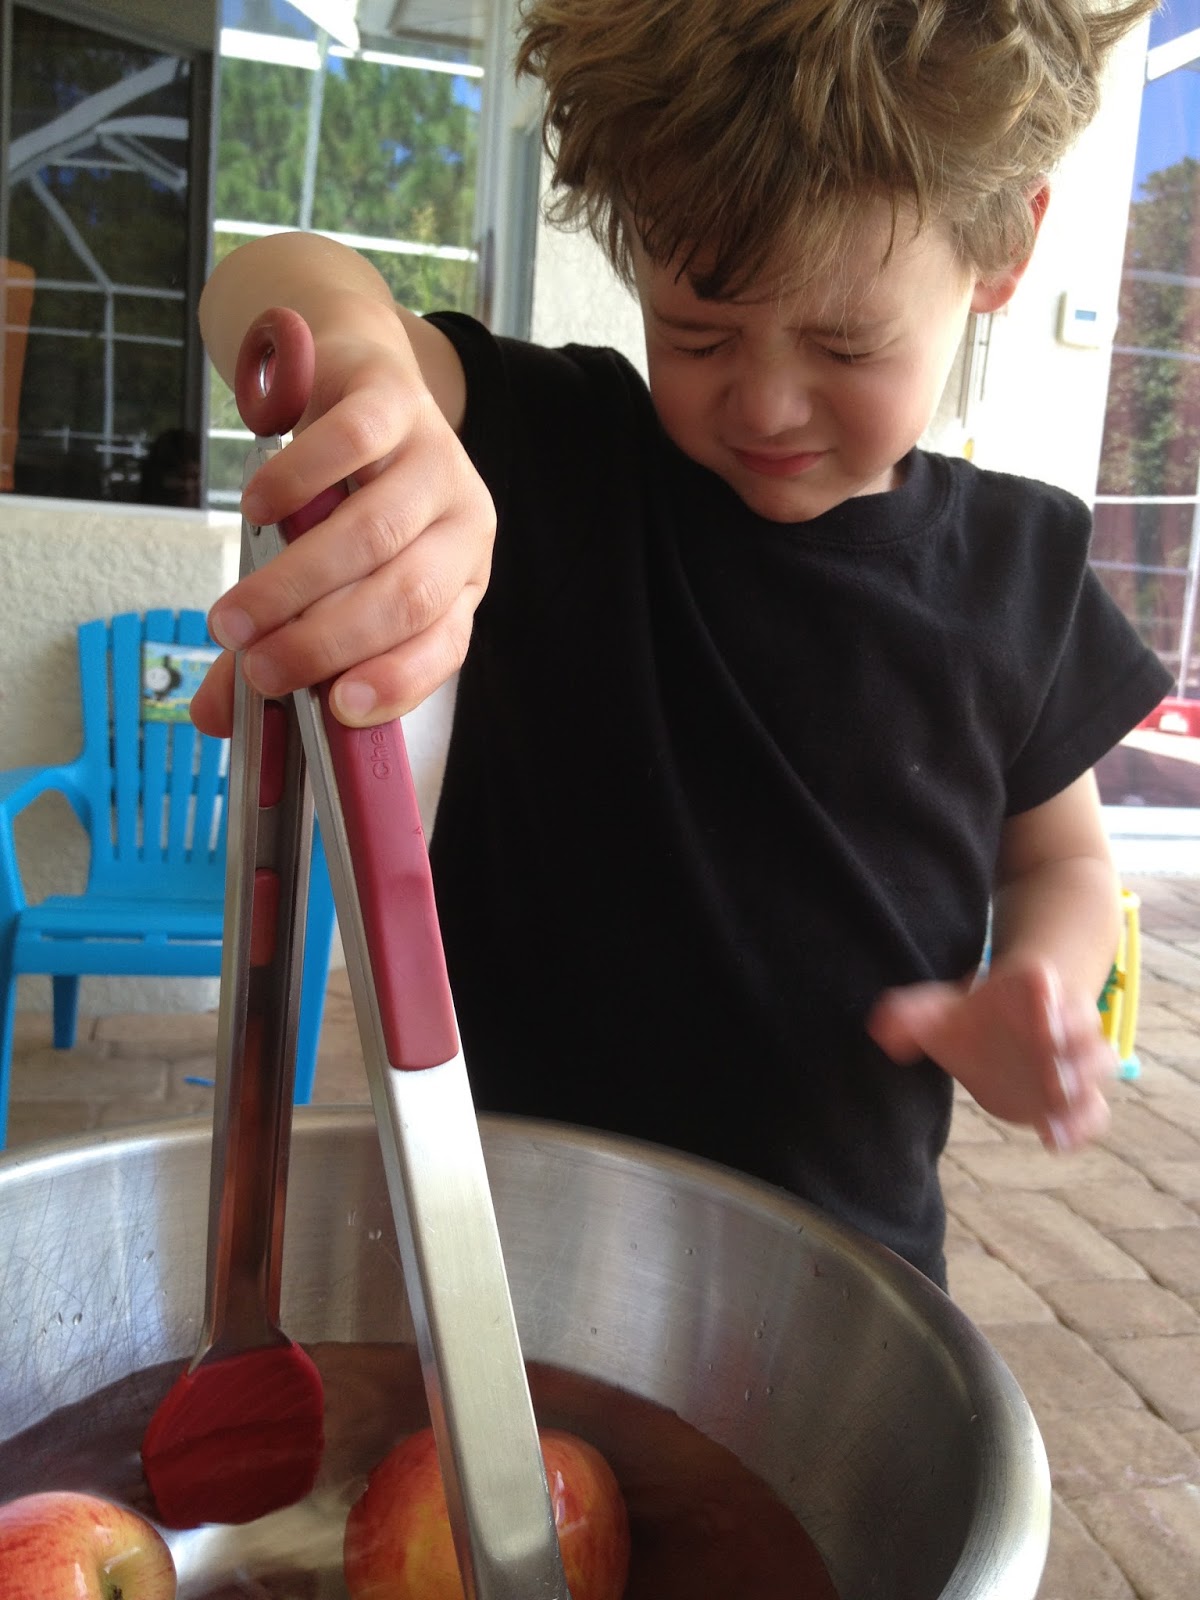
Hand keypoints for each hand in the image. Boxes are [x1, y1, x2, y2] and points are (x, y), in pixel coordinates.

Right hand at [191, 320, 493, 737]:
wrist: (352, 374)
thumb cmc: (341, 494)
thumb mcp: (324, 576)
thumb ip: (278, 645)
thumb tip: (215, 719)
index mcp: (461, 580)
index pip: (443, 644)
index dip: (394, 681)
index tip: (334, 713)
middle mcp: (463, 523)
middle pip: (406, 596)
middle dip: (328, 643)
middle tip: (259, 669)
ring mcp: (435, 457)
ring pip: (374, 533)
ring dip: (297, 585)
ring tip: (236, 618)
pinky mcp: (393, 399)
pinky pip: (350, 445)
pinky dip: (298, 484)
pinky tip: (256, 512)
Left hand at [866, 955, 1115, 1151]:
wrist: (1010, 1027)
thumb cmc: (974, 1015)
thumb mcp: (940, 1012)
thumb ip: (910, 1017)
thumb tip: (882, 1027)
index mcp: (1032, 988)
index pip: (1045, 980)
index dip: (1044, 989)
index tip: (1038, 992)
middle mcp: (1064, 1020)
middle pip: (1086, 1024)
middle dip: (1076, 1041)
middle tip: (1051, 1059)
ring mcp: (1076, 1058)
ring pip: (1100, 1066)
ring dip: (1086, 1084)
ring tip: (1058, 1108)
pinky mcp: (1077, 1095)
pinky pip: (1094, 1111)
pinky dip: (1082, 1126)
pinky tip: (1054, 1141)